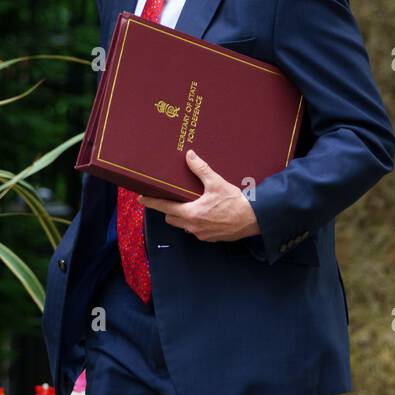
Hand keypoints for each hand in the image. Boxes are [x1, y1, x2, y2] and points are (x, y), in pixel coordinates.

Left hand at [138, 150, 261, 242]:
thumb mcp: (216, 183)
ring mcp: (201, 234)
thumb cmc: (234, 202)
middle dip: (168, 209)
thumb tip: (189, 156)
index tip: (141, 198)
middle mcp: (193, 226)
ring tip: (189, 204)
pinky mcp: (210, 238)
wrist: (253, 219)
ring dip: (182, 216)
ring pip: (183, 225)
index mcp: (191, 213)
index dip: (152, 202)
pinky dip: (195, 222)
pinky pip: (195, 230)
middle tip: (171, 198)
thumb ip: (201, 169)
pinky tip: (205, 213)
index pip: (164, 207)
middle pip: (171, 218)